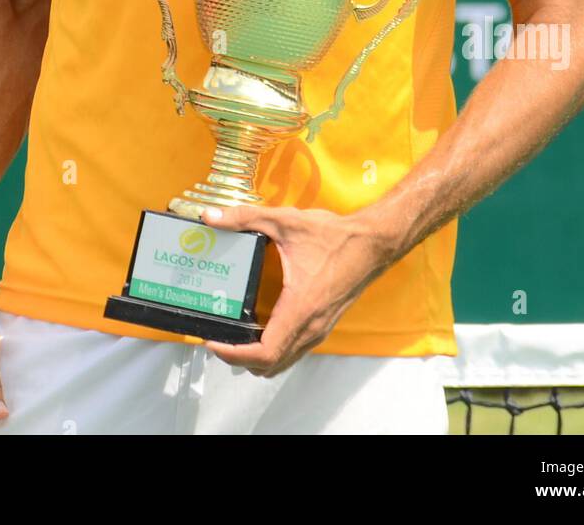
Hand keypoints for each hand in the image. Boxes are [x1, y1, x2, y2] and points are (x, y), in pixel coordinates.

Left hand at [199, 203, 386, 376]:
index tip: (213, 343)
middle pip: (271, 365)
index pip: (264, 353)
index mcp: (300, 308)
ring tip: (234, 337)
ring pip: (284, 361)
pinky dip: (275, 350)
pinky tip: (261, 327)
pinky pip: (295, 350)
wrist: (373, 243)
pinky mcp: (325, 325)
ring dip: (258, 358)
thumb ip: (245, 217)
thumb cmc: (334, 235)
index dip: (234, 355)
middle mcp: (311, 327)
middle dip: (240, 359)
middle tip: (218, 339)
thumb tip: (210, 216)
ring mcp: (320, 329)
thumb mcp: (285, 221)